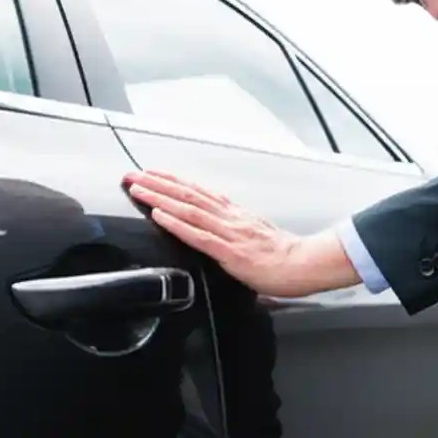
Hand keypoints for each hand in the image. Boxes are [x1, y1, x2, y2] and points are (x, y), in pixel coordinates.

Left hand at [123, 170, 360, 297]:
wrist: (305, 264)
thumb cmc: (284, 255)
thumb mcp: (256, 234)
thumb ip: (234, 231)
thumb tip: (217, 233)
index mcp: (233, 214)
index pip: (197, 192)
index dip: (172, 181)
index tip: (151, 173)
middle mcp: (228, 217)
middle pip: (187, 194)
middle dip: (157, 183)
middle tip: (132, 174)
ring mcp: (228, 232)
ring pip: (187, 209)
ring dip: (159, 197)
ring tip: (138, 189)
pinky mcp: (230, 252)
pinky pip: (198, 235)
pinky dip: (176, 223)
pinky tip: (160, 215)